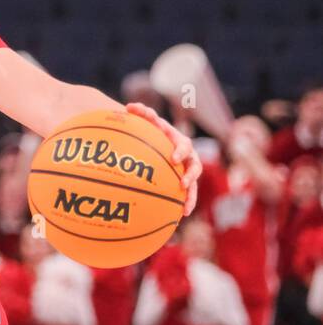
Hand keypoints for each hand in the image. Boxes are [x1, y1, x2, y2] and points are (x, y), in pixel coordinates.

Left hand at [126, 101, 200, 215]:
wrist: (151, 138)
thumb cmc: (147, 128)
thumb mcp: (144, 120)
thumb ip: (141, 112)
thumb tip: (129, 106)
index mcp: (177, 139)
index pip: (183, 144)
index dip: (180, 151)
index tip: (174, 159)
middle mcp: (185, 154)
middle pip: (194, 164)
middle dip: (190, 174)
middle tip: (182, 184)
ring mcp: (185, 167)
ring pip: (194, 182)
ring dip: (191, 195)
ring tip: (185, 209)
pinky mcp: (182, 180)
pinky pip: (186, 193)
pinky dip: (185, 203)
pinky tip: (180, 217)